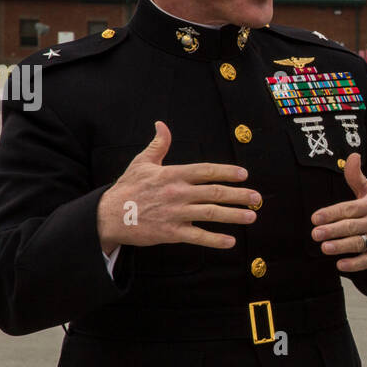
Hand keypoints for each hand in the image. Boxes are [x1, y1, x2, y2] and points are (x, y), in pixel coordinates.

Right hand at [96, 120, 259, 252]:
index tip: (244, 174)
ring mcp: (175, 213)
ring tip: (251, 216)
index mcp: (173, 174)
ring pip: (211, 213)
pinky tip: (230, 241)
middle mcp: (177, 193)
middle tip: (257, 197)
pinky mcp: (171, 233)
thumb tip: (161, 124)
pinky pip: (197, 236)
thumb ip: (157, 145)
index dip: (226, 172)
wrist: (109, 215)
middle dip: (239, 194)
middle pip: (214, 192)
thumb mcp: (141, 163)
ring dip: (233, 215)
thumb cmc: (127, 188)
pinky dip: (215, 240)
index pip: (205, 170)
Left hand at [310, 153, 366, 271]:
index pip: (350, 208)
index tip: (315, 218)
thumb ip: (357, 177)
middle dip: (333, 230)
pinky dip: (355, 264)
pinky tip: (340, 265)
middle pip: (352, 226)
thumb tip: (352, 155)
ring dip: (342, 246)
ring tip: (324, 248)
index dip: (332, 213)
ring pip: (359, 243)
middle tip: (315, 234)